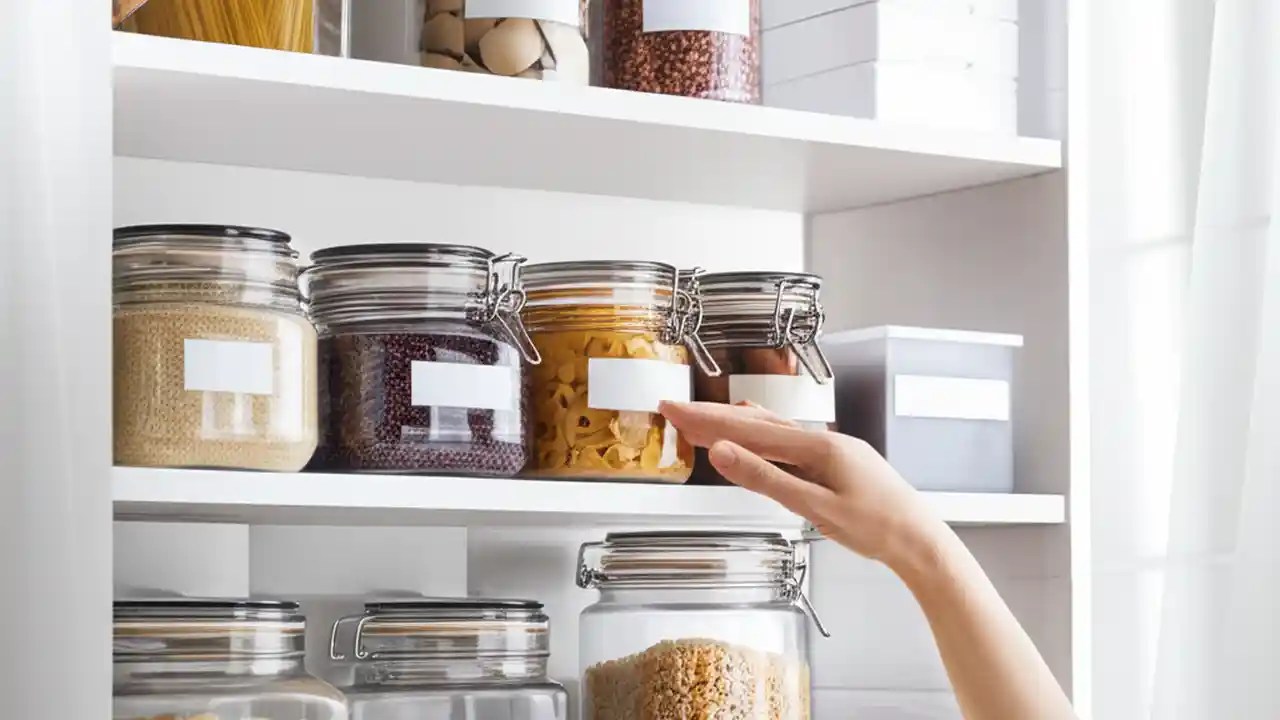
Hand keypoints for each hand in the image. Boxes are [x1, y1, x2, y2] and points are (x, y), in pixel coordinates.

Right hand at [660, 401, 946, 566]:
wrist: (922, 542)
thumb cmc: (878, 528)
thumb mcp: (815, 508)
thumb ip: (766, 479)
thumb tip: (722, 453)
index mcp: (817, 446)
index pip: (748, 429)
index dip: (705, 420)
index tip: (672, 409)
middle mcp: (823, 440)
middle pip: (757, 424)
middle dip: (712, 417)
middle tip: (674, 410)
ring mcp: (832, 450)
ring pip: (773, 430)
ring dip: (735, 425)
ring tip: (704, 418)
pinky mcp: (837, 463)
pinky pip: (790, 443)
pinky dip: (763, 436)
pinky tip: (758, 433)